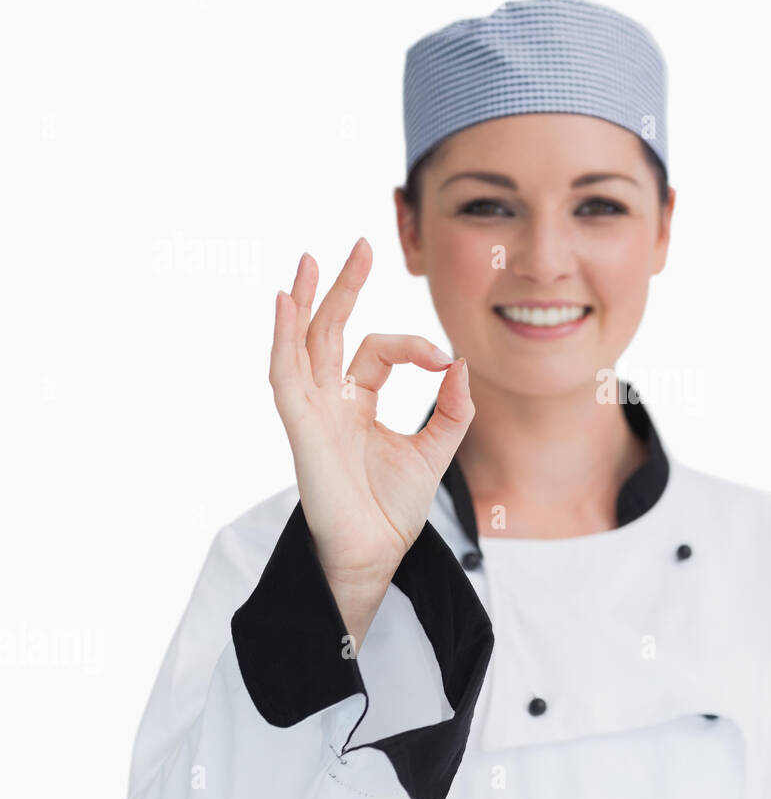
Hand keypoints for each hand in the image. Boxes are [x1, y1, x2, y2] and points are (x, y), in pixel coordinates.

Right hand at [268, 236, 473, 644]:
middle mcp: (329, 401)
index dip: (413, 346)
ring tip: (307, 261)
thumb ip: (452, 408)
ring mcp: (312, 413)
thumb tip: (460, 363)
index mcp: (357, 403)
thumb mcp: (436, 449)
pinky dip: (283, 340)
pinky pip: (286, 376)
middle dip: (342, 287)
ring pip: (302, 345)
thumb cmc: (394, 508)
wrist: (377, 552)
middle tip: (358, 246)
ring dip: (303, 302)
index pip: (377, 351)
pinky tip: (285, 305)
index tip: (444, 360)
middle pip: (330, 332)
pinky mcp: (302, 429)